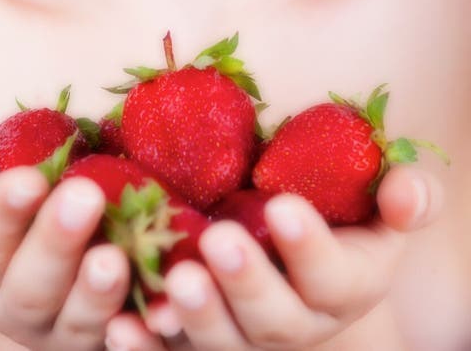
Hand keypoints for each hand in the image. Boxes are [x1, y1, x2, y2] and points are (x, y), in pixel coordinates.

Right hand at [0, 125, 131, 350]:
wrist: (83, 206)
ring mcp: (66, 328)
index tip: (31, 178)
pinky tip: (162, 303)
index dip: (0, 212)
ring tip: (114, 257)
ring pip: (77, 320)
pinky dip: (146, 323)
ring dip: (96, 292)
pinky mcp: (114, 335)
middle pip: (28, 288)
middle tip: (84, 197)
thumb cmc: (23, 180)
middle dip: (55, 243)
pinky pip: (130, 336)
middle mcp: (12, 308)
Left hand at [104, 165, 443, 350]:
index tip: (282, 204)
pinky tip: (119, 325)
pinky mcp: (201, 341)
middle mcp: (296, 322)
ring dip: (195, 314)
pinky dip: (146, 344)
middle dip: (247, 281)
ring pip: (222, 341)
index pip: (332, 275)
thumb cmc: (343, 219)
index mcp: (343, 285)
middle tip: (218, 241)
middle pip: (274, 317)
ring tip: (173, 277)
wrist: (298, 258)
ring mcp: (245, 338)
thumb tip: (404, 190)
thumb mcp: (382, 208)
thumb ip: (406, 197)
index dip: (309, 245)